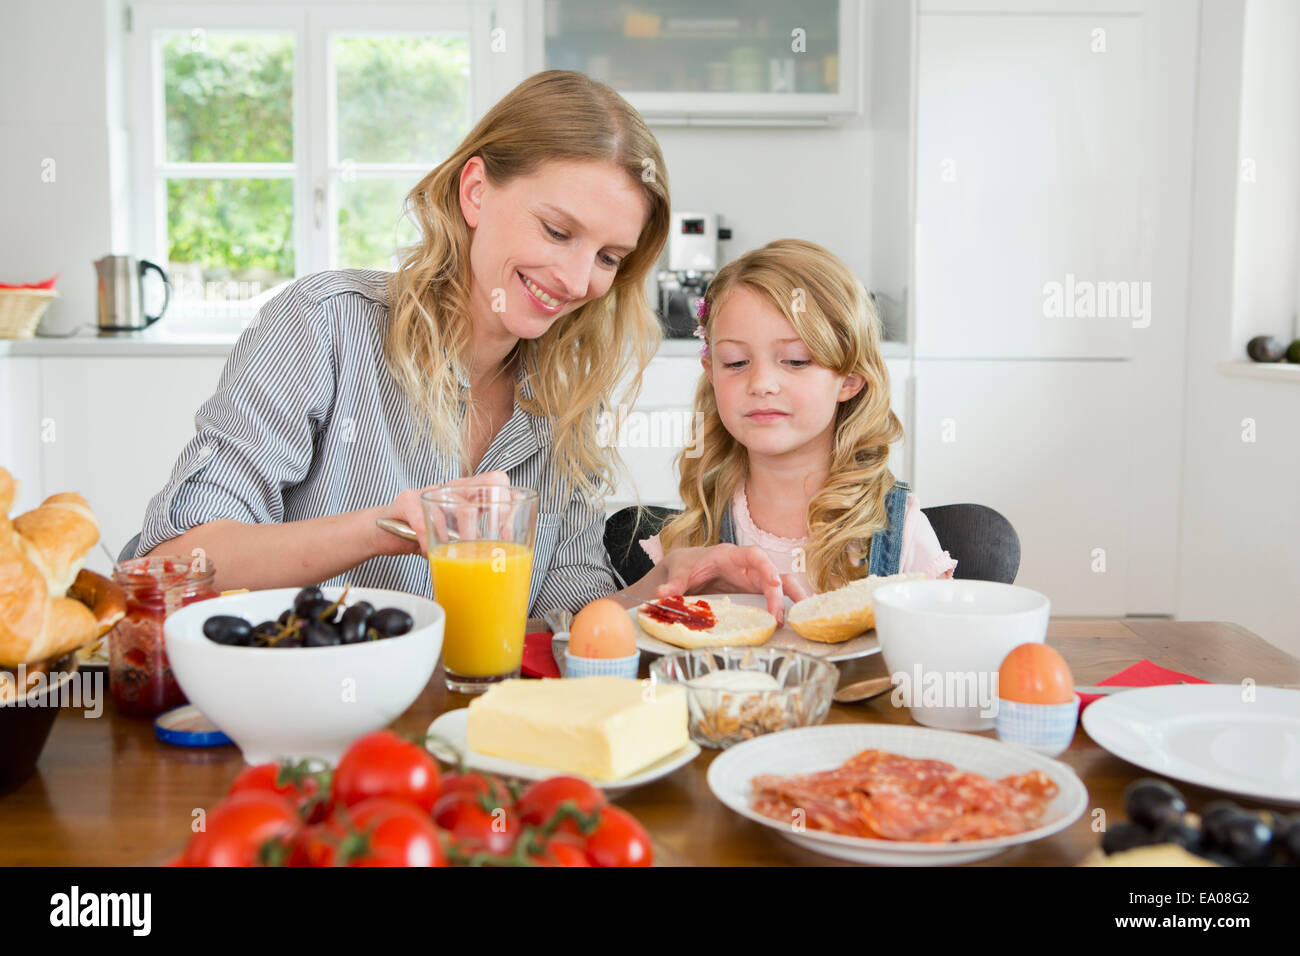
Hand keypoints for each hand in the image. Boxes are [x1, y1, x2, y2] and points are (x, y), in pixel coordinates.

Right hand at [372, 471, 510, 556]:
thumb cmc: (422, 533)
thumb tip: (500, 561)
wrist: (382, 531)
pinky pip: (424, 520)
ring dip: (466, 536)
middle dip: (496, 515)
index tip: (508, 533)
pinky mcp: (408, 501)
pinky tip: (429, 552)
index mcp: (467, 493)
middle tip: (490, 543)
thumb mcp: (453, 536)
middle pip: (488, 484)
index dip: (509, 503)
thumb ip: (474, 540)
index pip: (498, 483)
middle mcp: (452, 488)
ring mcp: (430, 491)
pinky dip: (429, 541)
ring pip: (460, 506)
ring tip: (462, 555)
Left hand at [654, 544, 799, 624]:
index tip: (774, 583)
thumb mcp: (679, 571)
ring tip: (802, 618)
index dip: (766, 567)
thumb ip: (674, 582)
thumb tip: (662, 594)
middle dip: (786, 589)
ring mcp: (752, 579)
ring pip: (780, 585)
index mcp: (730, 555)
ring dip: (793, 599)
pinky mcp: (752, 592)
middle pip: (773, 572)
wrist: (686, 567)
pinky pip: (774, 597)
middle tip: (791, 611)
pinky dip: (785, 606)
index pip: (754, 555)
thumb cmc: (686, 565)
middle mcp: (746, 566)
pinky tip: (795, 619)